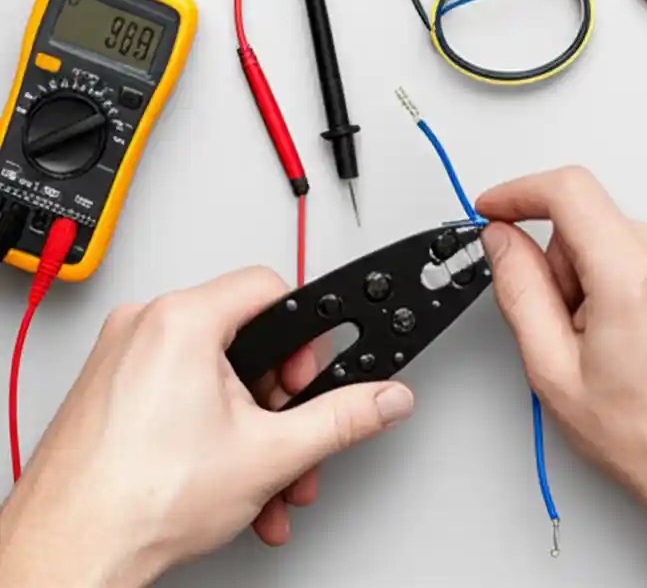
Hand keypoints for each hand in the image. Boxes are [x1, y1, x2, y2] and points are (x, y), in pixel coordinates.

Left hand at [0, 267, 415, 586]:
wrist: (69, 551)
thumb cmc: (139, 498)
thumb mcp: (273, 454)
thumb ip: (343, 418)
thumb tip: (384, 397)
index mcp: (182, 320)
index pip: (271, 288)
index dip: (306, 335)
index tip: (312, 375)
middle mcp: (144, 328)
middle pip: (246, 340)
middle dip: (280, 401)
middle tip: (288, 434)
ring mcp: (121, 359)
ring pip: (216, 376)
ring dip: (252, 429)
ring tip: (261, 476)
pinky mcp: (110, 391)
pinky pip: (181, 395)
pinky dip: (213, 434)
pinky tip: (228, 480)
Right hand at [477, 167, 646, 586]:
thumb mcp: (555, 370)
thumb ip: (519, 290)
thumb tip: (502, 241)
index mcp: (636, 271)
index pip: (567, 189)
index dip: (518, 193)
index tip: (494, 209)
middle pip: (590, 222)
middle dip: (565, 269)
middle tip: (572, 334)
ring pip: (620, 240)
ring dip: (599, 280)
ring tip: (614, 347)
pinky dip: (632, 286)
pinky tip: (639, 341)